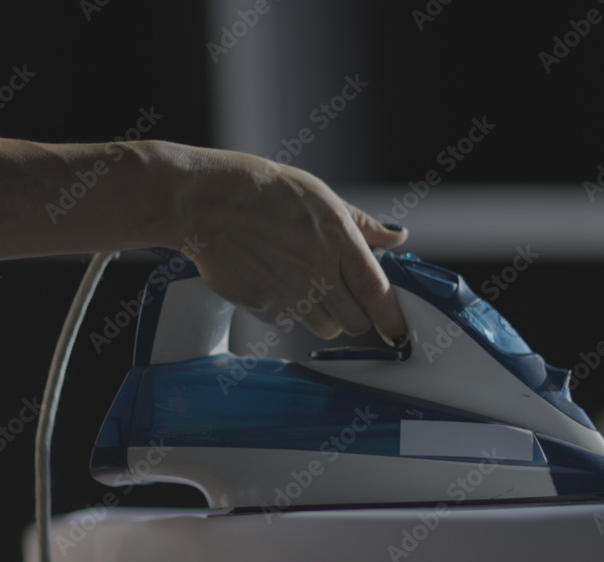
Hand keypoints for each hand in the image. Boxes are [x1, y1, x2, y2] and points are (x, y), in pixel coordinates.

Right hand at [158, 146, 408, 343]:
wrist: (205, 201)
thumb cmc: (263, 190)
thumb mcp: (321, 195)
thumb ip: (362, 224)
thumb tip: (396, 238)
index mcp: (338, 238)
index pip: (378, 293)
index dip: (393, 318)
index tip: (398, 328)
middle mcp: (317, 270)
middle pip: (357, 322)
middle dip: (357, 315)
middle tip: (346, 298)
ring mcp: (289, 292)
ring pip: (326, 328)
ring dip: (325, 315)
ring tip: (307, 285)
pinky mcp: (262, 306)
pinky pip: (289, 323)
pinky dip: (288, 311)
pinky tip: (276, 283)